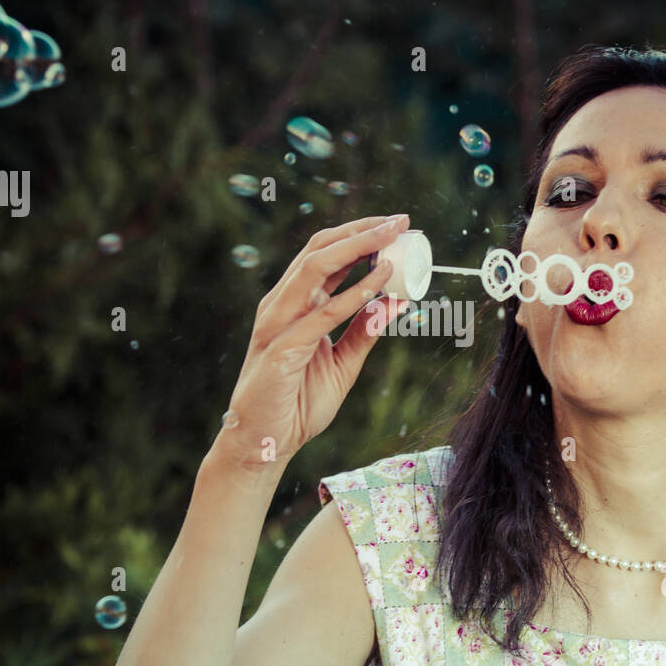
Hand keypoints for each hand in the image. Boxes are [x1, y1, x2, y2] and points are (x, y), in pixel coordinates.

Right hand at [211, 214, 412, 470]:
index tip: (396, 226)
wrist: (265, 445)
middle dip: (362, 231)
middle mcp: (282, 305)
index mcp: (294, 305)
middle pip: (321, 250)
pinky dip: (352, 295)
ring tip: (391, 237)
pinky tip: (379, 282)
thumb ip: (364, 332)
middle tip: (400, 220)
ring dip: (356, 249)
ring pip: (315, 269)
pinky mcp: (280, 349)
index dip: (361, 236)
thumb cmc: (297, 404)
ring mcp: (277, 324)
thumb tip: (396, 302)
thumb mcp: (342, 364)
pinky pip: (321, 315)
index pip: (327, 255)